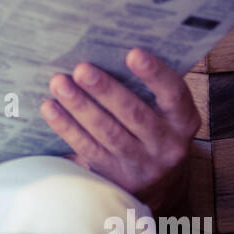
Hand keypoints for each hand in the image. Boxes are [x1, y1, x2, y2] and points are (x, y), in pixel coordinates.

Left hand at [39, 48, 199, 212]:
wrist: (159, 183)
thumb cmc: (155, 127)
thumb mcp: (165, 111)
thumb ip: (147, 88)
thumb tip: (106, 50)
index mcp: (183, 120)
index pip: (174, 94)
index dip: (155, 74)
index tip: (133, 53)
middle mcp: (168, 145)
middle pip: (134, 114)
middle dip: (106, 90)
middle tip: (82, 69)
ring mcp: (142, 164)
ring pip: (107, 132)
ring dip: (80, 106)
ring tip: (59, 83)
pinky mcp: (115, 176)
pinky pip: (88, 149)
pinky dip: (67, 127)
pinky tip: (50, 108)